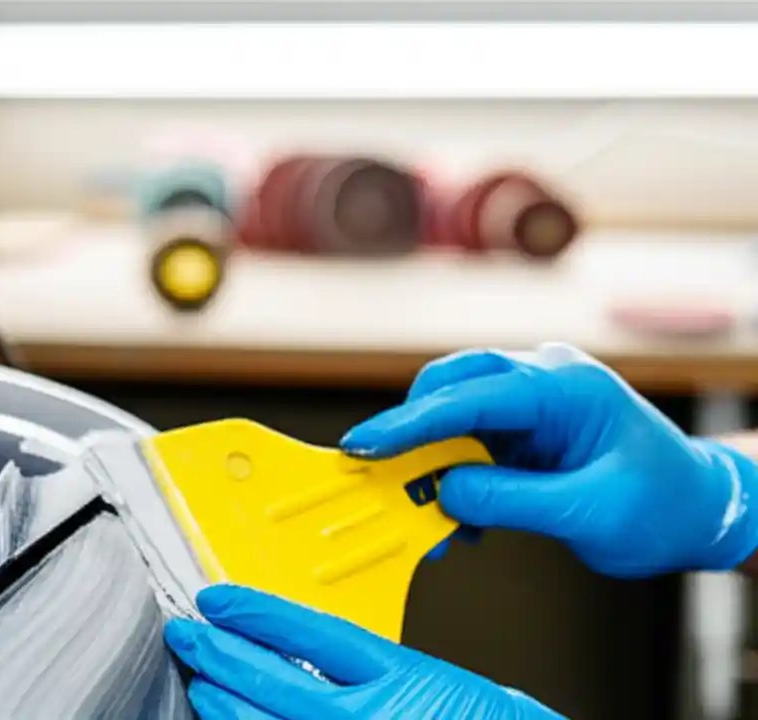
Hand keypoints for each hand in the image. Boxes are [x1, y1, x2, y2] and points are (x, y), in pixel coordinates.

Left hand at [165, 584, 562, 719]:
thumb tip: (314, 655)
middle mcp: (365, 719)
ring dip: (222, 702)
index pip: (306, 631)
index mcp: (398, 677)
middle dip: (219, 653)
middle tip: (187, 634)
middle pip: (269, 678)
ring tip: (201, 681)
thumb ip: (378, 669)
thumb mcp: (438, 682)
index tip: (218, 599)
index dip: (254, 611)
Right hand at [340, 343, 757, 576]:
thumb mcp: (589, 513)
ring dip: (431, 461)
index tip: (366, 446)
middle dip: (410, 427)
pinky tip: (460, 517)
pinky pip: (471, 441)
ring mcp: (534, 400)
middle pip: (453, 383)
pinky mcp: (526, 427)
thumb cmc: (664, 506)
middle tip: (374, 469)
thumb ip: (512, 500)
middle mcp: (545, 380)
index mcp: (568, 387)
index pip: (472, 395)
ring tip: (424, 514)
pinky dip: (454, 476)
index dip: (412, 422)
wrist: (702, 510)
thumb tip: (445, 492)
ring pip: (455, 413)